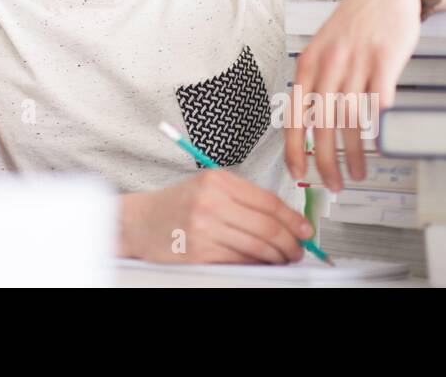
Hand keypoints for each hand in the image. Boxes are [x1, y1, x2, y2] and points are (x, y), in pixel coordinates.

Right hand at [119, 170, 312, 263]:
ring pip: (257, 247)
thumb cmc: (176, 203)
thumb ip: (242, 197)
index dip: (292, 218)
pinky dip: (256, 264)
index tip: (305, 228)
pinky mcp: (200, 253)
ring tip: (284, 258)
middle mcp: (211, 202)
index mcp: (216, 180)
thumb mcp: (207, 187)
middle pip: (266, 226)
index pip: (267, 201)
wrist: (140, 222)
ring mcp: (205, 228)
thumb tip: (283, 218)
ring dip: (277, 256)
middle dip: (290, 241)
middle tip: (298, 248)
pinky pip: (239, 261)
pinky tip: (262, 263)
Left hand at [284, 0, 421, 191]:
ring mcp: (358, 61)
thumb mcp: (323, 47)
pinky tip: (382, 141)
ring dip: (354, 155)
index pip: (294, 114)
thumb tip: (307, 123)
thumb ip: (315, 81)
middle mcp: (330, 63)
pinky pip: (380, 100)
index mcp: (309, 62)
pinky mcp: (386, 59)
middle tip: (332, 184)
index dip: (294, 148)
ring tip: (358, 173)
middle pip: (323, 125)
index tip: (298, 172)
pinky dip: (380, 124)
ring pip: (352, 120)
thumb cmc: (356, 21)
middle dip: (325, 162)